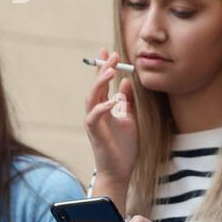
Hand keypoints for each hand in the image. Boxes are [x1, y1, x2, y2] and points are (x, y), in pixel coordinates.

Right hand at [84, 47, 138, 192]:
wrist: (120, 170)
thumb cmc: (124, 147)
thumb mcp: (130, 119)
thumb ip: (127, 101)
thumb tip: (127, 82)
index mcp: (104, 107)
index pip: (103, 83)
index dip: (104, 67)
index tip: (109, 51)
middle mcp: (96, 112)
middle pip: (96, 86)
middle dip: (102, 69)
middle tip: (111, 55)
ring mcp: (94, 122)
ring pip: (91, 98)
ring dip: (100, 84)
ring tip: (110, 71)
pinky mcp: (95, 134)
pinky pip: (94, 118)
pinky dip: (102, 108)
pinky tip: (111, 100)